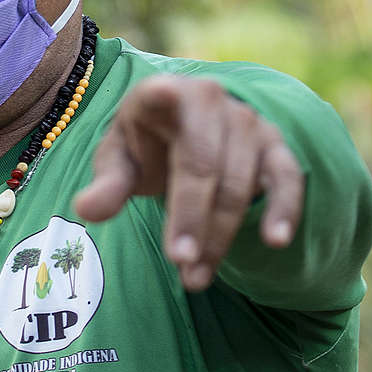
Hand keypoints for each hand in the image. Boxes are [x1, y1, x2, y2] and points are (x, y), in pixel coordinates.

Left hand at [72, 76, 303, 291]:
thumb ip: (107, 185)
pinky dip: (284, 208)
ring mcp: (246, 120)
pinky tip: (276, 241)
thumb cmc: (147, 147)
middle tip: (179, 263)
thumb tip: (85, 210)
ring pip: (238, 181)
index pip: (160, 95)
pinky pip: (286, 177)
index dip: (164, 96)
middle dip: (192, 217)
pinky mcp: (274, 144)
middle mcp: (208, 99)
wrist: (189, 132)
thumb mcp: (119, 162)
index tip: (162, 93)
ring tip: (196, 277)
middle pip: (202, 163)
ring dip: (220, 234)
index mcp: (160, 94)